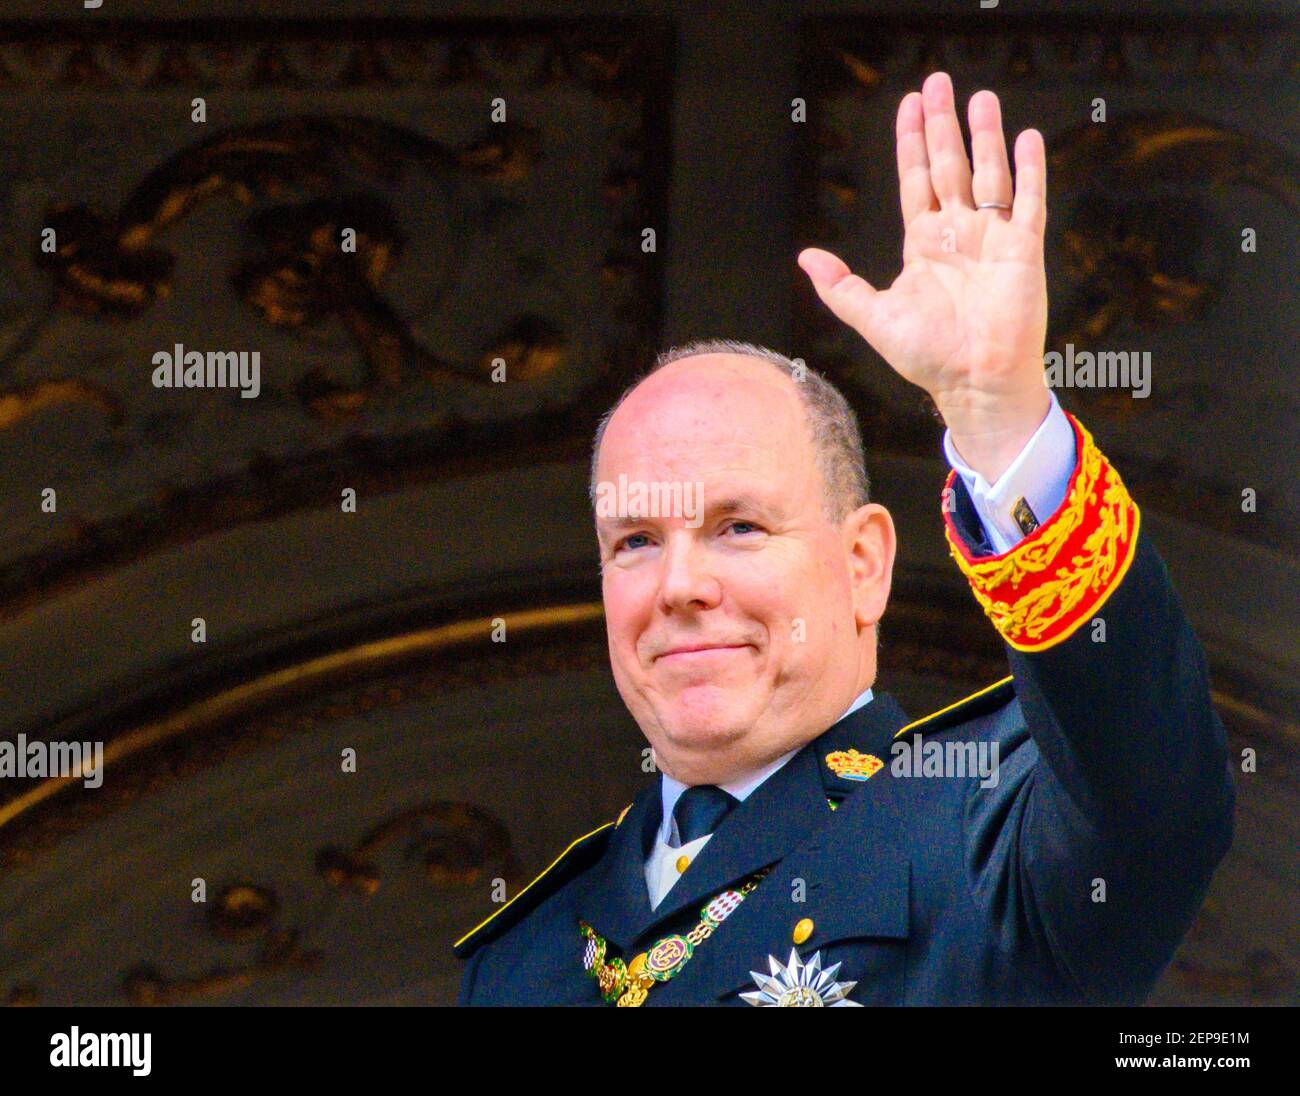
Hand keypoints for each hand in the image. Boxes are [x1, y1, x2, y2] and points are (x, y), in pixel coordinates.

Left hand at [799, 72, 1050, 482]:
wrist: (973, 382)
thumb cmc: (927, 356)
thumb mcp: (873, 317)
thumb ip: (840, 286)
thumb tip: (805, 257)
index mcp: (923, 244)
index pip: (916, 180)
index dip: (911, 143)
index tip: (908, 106)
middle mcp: (958, 234)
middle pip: (949, 165)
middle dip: (942, 124)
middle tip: (938, 81)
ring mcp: (992, 239)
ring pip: (988, 173)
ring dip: (984, 136)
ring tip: (980, 97)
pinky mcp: (1023, 250)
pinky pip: (1027, 201)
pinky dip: (1028, 170)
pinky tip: (1027, 138)